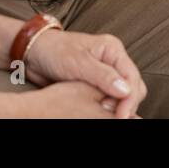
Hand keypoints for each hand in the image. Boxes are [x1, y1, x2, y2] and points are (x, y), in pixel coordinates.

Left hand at [23, 30, 145, 118]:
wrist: (35, 54)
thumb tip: (125, 90)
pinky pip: (111, 98)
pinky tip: (99, 112)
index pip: (132, 77)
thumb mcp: (78, 62)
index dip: (130, 98)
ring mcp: (106, 73)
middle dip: (126, 104)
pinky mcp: (98, 84)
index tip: (121, 116)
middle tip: (112, 117)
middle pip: (133, 87)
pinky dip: (109, 107)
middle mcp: (113, 61)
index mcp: (113, 50)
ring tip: (103, 113)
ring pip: (124, 94)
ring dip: (117, 106)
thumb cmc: (55, 51)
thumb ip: (103, 76)